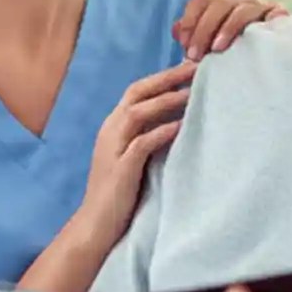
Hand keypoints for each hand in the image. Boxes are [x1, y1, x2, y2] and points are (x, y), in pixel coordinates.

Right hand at [74, 61, 196, 249]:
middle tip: (196, 67)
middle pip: (137, 92)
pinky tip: (180, 126)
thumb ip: (147, 136)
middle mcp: (110, 131)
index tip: (190, 66)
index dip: (162, 76)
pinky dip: (161, 132)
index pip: (137, 90)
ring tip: (193, 91)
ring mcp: (113, 149)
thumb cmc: (119, 193)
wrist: (95, 225)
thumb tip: (177, 119)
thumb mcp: (133, 157)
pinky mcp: (121, 169)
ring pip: (138, 113)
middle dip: (167, 78)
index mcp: (113, 126)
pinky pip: (141, 143)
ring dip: (166, 100)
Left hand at [174, 0, 288, 59]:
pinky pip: (269, 16)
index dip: (189, 21)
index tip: (183, 44)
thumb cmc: (240, 56)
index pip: (200, 2)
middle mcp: (241, 2)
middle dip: (203, 30)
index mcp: (222, 7)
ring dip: (226, 28)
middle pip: (218, 5)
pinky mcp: (281, 17)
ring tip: (217, 49)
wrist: (277, 67)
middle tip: (195, 55)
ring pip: (241, 9)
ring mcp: (262, 7)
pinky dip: (257, 26)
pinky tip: (249, 42)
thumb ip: (194, 39)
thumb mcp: (213, 48)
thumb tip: (175, 30)